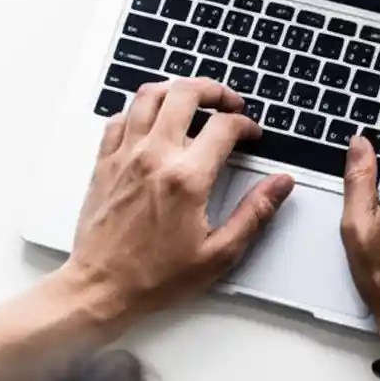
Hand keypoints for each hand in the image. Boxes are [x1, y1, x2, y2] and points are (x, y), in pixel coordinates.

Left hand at [65, 78, 294, 328]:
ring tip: (194, 99)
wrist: (99, 290)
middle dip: (214, 91)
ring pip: (149, 96)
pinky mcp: (104, 164)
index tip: (252, 135)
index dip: (246, 125)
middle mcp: (154, 158)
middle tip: (228, 103)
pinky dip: (140, 110)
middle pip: (185, 94)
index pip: (224, 127)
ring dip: (176, 90)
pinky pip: (120, 118)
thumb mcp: (219, 253)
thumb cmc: (154, 278)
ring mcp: (125, 157)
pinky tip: (154, 121)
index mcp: (186, 179)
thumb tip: (280, 184)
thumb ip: (255, 212)